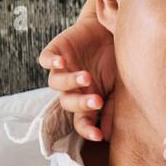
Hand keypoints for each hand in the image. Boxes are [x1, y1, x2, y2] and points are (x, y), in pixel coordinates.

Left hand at [37, 15, 116, 141]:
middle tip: (97, 101)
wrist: (109, 29)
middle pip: (68, 103)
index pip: (83, 120)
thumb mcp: (120, 85)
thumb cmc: (116, 60)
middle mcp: (72, 88)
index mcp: (87, 98)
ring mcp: (63, 69)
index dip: (87, 129)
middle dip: (81, 103)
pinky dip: (51, 61)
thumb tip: (108, 135)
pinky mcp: (55, 51)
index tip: (98, 136)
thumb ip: (113, 107)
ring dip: (70, 82)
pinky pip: (46, 60)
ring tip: (86, 77)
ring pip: (56, 83)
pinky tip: (60, 61)